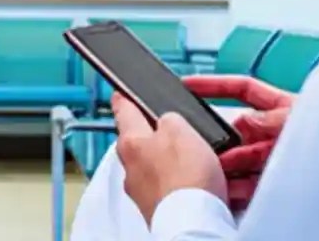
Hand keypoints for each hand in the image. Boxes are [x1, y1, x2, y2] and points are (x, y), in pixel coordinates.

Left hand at [113, 93, 226, 226]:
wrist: (192, 224)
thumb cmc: (185, 179)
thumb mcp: (181, 130)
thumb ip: (169, 119)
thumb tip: (166, 121)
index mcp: (131, 142)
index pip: (123, 111)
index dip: (124, 98)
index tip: (119, 93)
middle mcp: (130, 167)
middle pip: (139, 141)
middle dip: (155, 134)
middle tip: (174, 128)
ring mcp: (141, 190)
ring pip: (155, 166)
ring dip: (172, 161)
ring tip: (198, 161)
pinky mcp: (156, 208)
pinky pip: (168, 187)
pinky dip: (181, 183)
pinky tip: (198, 183)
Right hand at [184, 76, 295, 210]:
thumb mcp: (303, 117)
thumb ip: (273, 117)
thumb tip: (246, 121)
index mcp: (282, 106)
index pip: (241, 89)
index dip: (214, 85)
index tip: (189, 84)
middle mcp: (276, 131)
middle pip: (238, 131)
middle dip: (220, 139)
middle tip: (202, 146)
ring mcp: (277, 157)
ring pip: (241, 160)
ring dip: (226, 166)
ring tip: (211, 172)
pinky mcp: (279, 180)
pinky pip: (252, 183)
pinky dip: (238, 187)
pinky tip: (227, 189)